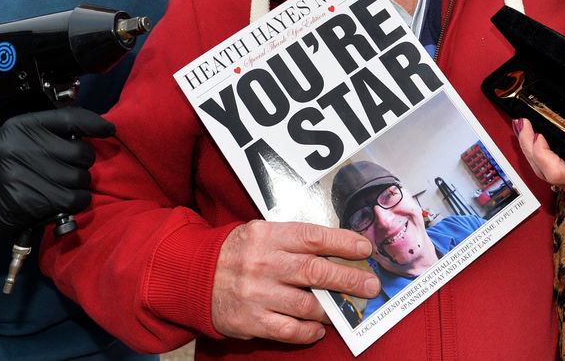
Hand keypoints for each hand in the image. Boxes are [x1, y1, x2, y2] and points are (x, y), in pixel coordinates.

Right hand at [0, 107, 115, 239]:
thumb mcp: (21, 140)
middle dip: (85, 163)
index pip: (69, 118)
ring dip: (80, 185)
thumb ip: (52, 132)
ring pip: (80, 178)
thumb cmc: (6, 167)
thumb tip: (96, 130)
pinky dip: (77, 201)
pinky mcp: (27, 200)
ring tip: (65, 187)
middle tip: (73, 169)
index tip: (109, 130)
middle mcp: (20, 146)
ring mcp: (22, 174)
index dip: (95, 123)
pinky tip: (64, 200)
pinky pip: (72, 199)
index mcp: (21, 126)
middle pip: (80, 152)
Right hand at [211, 220, 379, 342]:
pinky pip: (289, 330)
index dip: (343, 243)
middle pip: (315, 271)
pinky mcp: (251, 320)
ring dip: (332, 309)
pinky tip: (319, 328)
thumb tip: (336, 251)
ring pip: (307, 304)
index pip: (313, 236)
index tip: (364, 249)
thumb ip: (294, 241)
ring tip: (346, 309)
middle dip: (349, 279)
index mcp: (268, 236)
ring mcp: (257, 294)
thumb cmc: (238, 252)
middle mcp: (264, 263)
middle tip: (370, 286)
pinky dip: (309, 331)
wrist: (194, 275)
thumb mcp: (263, 233)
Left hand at [515, 121, 564, 220]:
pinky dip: (553, 165)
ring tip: (529, 134)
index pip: (557, 170)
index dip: (540, 151)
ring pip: (553, 180)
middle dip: (530, 150)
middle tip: (523, 126)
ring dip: (538, 158)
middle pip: (547, 175)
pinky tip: (549, 150)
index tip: (535, 131)